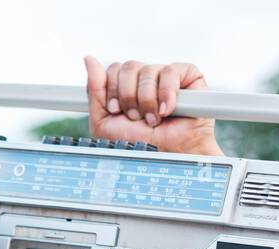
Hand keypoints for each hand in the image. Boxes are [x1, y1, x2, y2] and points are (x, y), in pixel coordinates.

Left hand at [83, 56, 222, 156]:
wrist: (164, 159)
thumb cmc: (136, 146)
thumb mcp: (104, 122)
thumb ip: (94, 90)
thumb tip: (89, 59)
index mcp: (126, 87)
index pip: (114, 69)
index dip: (112, 90)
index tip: (116, 111)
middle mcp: (145, 80)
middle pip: (129, 67)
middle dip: (128, 96)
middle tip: (136, 117)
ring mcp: (166, 78)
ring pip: (148, 70)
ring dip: (146, 100)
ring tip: (153, 120)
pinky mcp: (188, 78)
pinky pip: (171, 71)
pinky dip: (166, 93)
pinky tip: (167, 111)